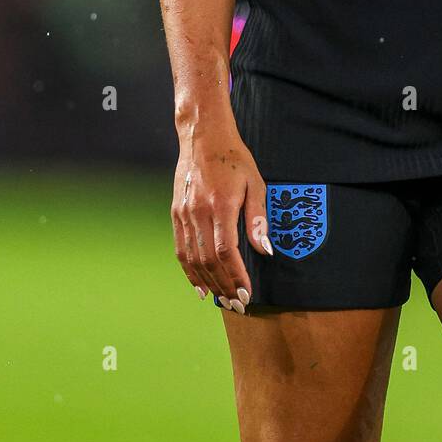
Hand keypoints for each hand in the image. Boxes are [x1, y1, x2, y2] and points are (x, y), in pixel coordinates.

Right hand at [171, 126, 272, 312]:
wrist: (203, 137)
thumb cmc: (234, 158)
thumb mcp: (255, 183)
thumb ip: (258, 219)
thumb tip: (265, 250)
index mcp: (221, 205)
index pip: (226, 252)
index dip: (236, 276)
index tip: (246, 293)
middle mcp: (198, 213)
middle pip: (208, 261)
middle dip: (223, 286)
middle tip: (236, 304)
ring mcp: (184, 214)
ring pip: (192, 259)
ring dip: (207, 282)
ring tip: (220, 299)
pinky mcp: (176, 213)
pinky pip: (181, 249)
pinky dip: (189, 270)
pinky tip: (199, 285)